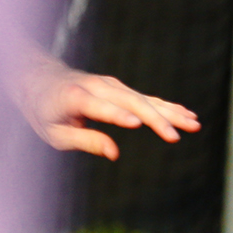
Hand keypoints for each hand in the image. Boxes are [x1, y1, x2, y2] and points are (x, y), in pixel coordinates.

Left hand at [15, 58, 199, 159]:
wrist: (39, 79)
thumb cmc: (44, 111)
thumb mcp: (53, 133)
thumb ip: (84, 141)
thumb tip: (114, 153)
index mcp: (75, 97)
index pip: (100, 107)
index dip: (118, 115)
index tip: (137, 124)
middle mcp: (96, 87)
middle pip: (130, 102)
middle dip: (155, 119)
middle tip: (176, 136)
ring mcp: (109, 84)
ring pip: (143, 99)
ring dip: (169, 111)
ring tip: (193, 124)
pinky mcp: (118, 87)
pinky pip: (145, 97)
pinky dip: (165, 105)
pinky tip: (186, 114)